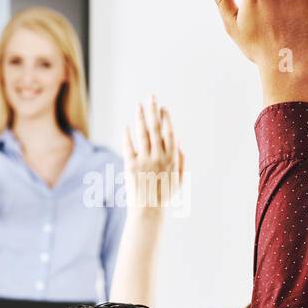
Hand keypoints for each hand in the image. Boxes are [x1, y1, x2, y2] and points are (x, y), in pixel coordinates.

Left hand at [122, 95, 183, 212]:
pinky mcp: (131, 165)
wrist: (149, 210)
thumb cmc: (164, 195)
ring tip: (138, 105)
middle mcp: (158, 156)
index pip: (169, 133)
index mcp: (171, 159)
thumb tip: (179, 141)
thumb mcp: (179, 179)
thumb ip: (180, 160)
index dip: (166, 119)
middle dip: (154, 110)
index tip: (163, 108)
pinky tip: (127, 125)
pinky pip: (129, 146)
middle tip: (151, 96)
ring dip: (140, 117)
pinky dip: (128, 135)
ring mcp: (144, 160)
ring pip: (142, 133)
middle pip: (156, 128)